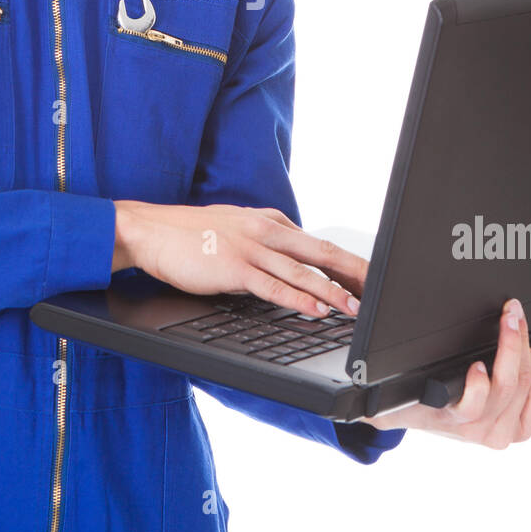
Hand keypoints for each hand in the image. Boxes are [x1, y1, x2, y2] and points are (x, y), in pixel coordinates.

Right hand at [113, 200, 365, 317]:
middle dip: (354, 272)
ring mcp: (251, 248)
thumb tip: (288, 264)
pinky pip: (274, 287)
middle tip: (380, 288)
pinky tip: (317, 309)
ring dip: (334, 291)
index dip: (346, 263)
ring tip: (357, 307)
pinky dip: (299, 299)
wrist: (150, 231)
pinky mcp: (234, 268)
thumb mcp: (235, 231)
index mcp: (269, 222)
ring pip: (302, 272)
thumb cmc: (188, 235)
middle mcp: (266, 231)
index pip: (316, 244)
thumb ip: (264, 244)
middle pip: (320, 253)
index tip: (369, 277)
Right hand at [358, 298, 530, 447]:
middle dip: (513, 341)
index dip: (479, 383)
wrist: (416, 416)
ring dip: (528, 352)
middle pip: (511, 385)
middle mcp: (480, 432)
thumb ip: (408, 358)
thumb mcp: (407, 375)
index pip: (474, 405)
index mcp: (451, 419)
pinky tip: (526, 355)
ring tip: (515, 328)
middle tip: (510, 311)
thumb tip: (377, 334)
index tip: (476, 362)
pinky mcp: (521, 428)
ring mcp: (504, 432)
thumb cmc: (412, 391)